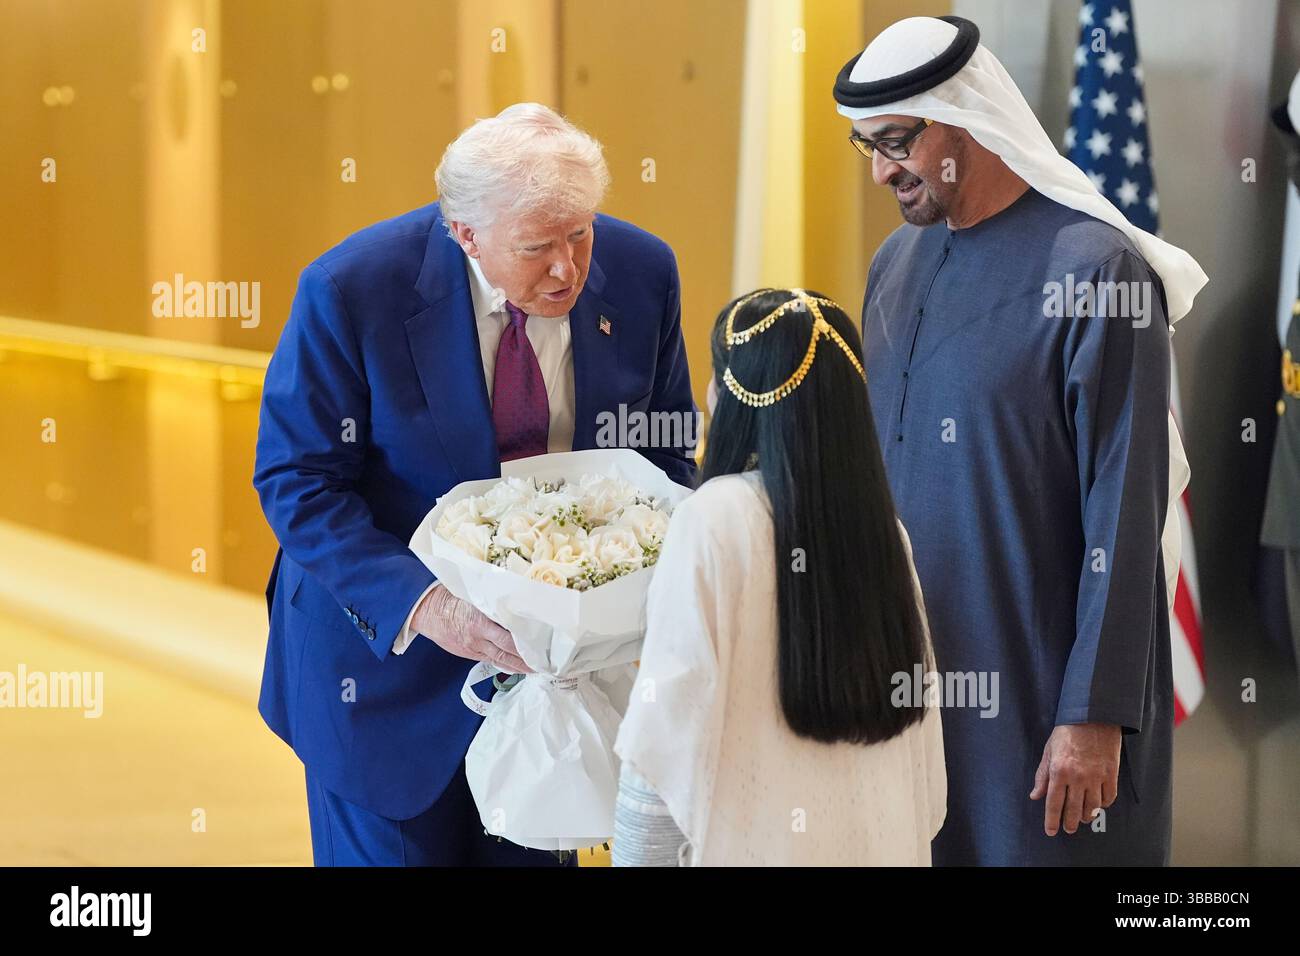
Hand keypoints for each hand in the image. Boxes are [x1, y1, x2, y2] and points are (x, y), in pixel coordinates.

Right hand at [411, 585, 531, 674]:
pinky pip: (490, 660)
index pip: (507, 637)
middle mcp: (478, 637)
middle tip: (544, 665)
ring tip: (535, 670)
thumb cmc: (453, 598)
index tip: (541, 646)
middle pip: (506, 652)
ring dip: (518, 666)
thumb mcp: (474, 598)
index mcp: (480, 621)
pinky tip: (516, 668)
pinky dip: (504, 665)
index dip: (523, 645)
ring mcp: (473, 648)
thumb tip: (516, 606)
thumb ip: (493, 605)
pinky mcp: (469, 653)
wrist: (429, 611)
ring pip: (499, 660)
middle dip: (525, 660)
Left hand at [1028, 722, 1121, 835]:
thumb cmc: (1067, 732)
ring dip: (1086, 817)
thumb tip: (1035, 796)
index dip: (1051, 820)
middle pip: (1074, 810)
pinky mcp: (1111, 774)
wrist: (1093, 716)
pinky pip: (1108, 797)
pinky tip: (1098, 805)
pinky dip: (1103, 805)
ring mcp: (1096, 776)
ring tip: (1082, 819)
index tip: (1051, 831)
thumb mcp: (1048, 751)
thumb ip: (1042, 775)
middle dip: (1070, 823)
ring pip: (1092, 807)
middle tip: (1068, 829)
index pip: (1053, 803)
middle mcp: (1077, 777)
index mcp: (1059, 771)